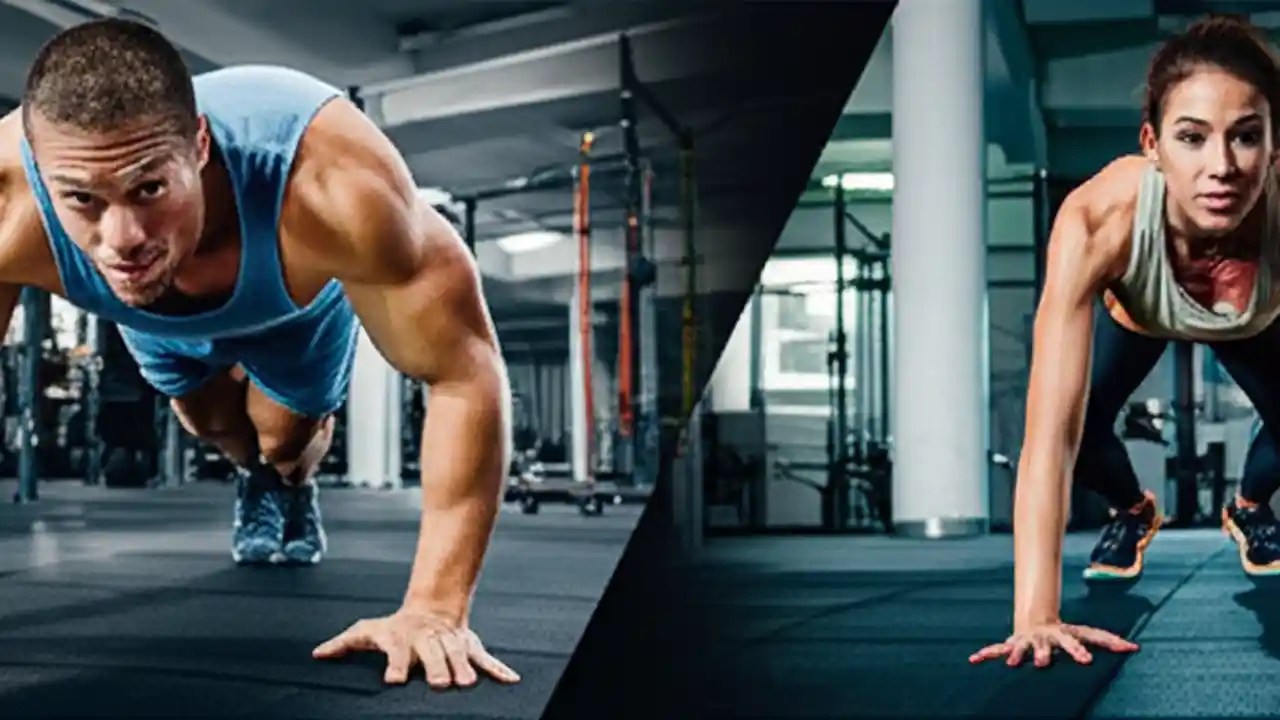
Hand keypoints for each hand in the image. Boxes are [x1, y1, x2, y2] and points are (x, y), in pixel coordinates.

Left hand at [312, 607, 520, 687]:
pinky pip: (486, 658)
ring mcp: (451, 643)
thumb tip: (316, 654)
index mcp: (404, 639)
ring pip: (459, 655)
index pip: (398, 653)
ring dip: (464, 668)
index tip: (393, 680)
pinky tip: (511, 680)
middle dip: (437, 668)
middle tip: (440, 684)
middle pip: (434, 655)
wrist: (432, 608)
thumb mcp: (368, 631)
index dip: (396, 665)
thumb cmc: (395, 628)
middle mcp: (429, 641)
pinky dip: (499, 669)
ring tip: (468, 684)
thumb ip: (344, 644)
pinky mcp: (469, 647)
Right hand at [968, 621, 1138, 667]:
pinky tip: (974, 660)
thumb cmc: (1065, 633)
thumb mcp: (1086, 634)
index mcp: (1062, 635)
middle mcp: (1042, 637)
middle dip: (1042, 654)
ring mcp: (1025, 640)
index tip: (1086, 661)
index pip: (1073, 643)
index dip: (1079, 652)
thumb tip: (1136, 648)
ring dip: (1015, 655)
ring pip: (1019, 648)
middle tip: (1043, 665)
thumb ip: (1108, 641)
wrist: (1036, 620)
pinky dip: (985, 654)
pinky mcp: (1011, 645)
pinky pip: (996, 649)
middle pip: (1044, 646)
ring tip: (1013, 665)